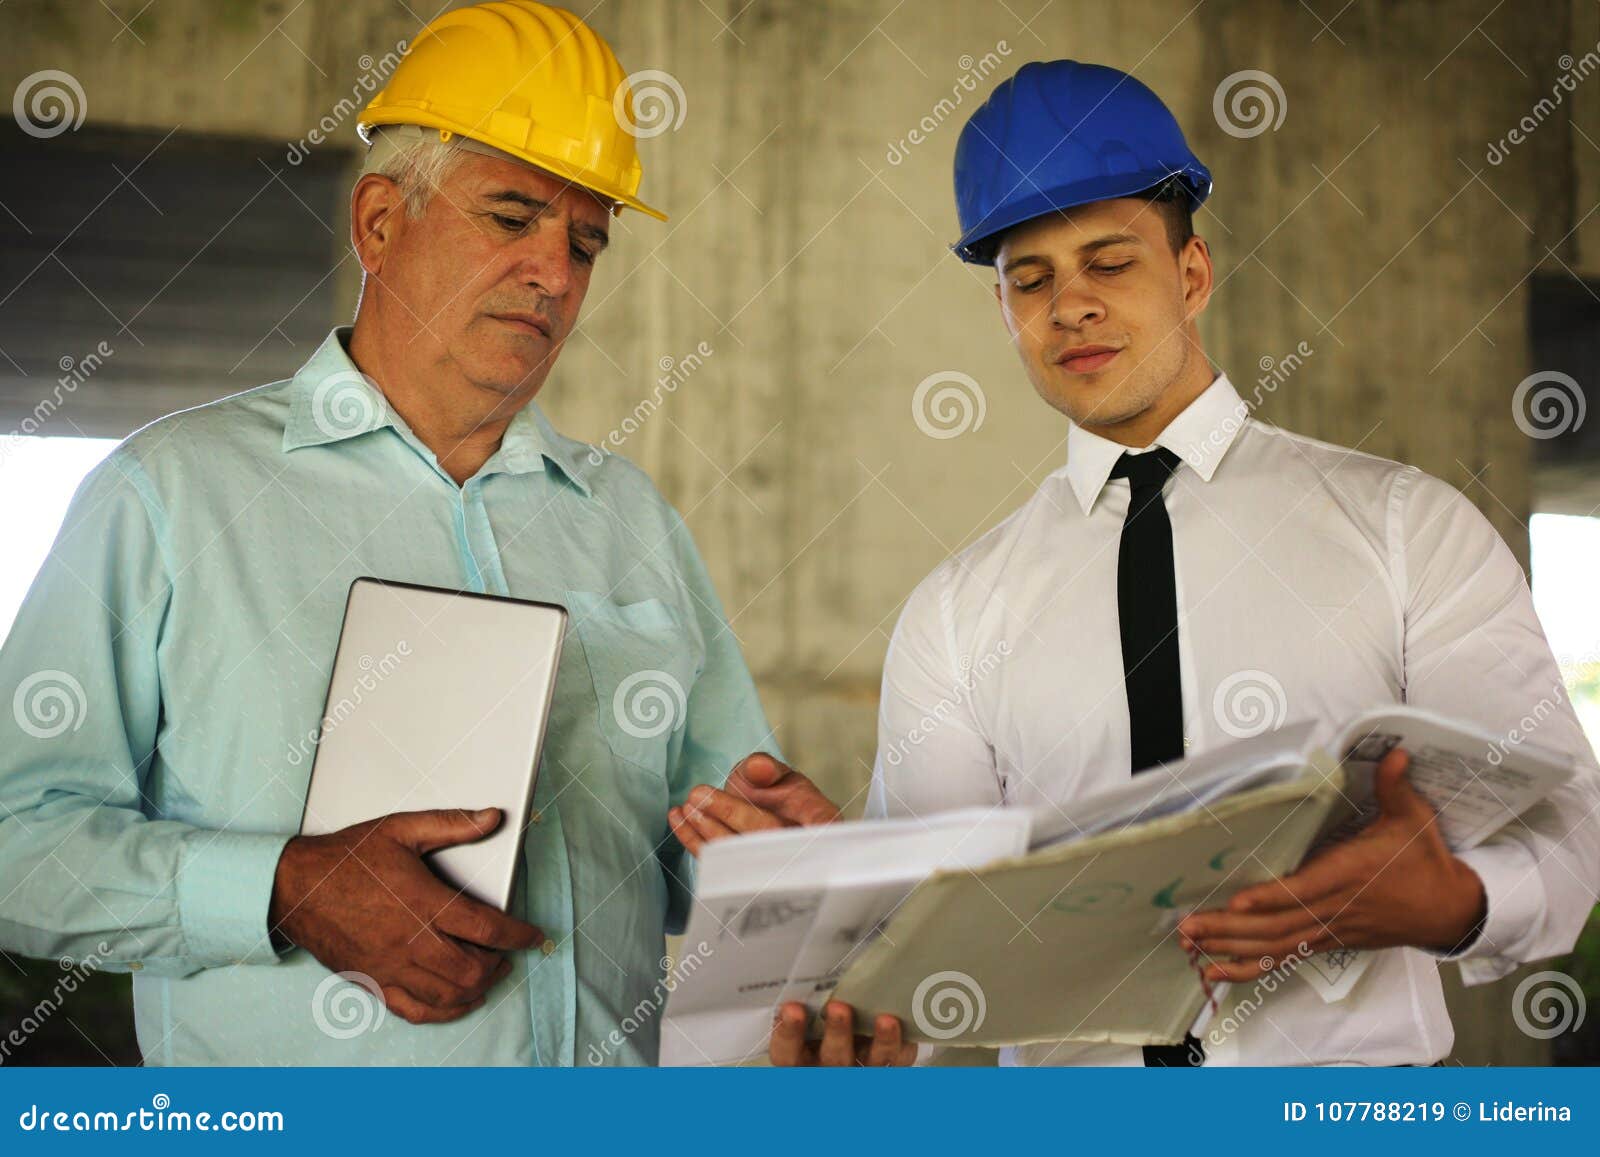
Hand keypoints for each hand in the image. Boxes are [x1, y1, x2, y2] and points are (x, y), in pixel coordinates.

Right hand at [269, 808, 543, 1023]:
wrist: (295, 887)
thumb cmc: (347, 858)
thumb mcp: (401, 829)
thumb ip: (451, 825)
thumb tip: (493, 817)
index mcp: (423, 902)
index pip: (487, 928)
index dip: (519, 936)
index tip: (534, 937)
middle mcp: (410, 940)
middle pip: (472, 969)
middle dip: (499, 964)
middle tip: (507, 954)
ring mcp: (391, 967)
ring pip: (448, 995)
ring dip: (477, 989)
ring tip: (487, 975)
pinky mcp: (374, 982)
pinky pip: (416, 1010)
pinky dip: (444, 1011)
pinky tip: (456, 1002)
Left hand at [668, 751, 840, 856]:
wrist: (760, 813)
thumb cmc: (775, 792)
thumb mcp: (776, 773)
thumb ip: (767, 768)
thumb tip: (759, 769)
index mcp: (820, 819)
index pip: (822, 824)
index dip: (809, 827)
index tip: (789, 823)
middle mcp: (799, 848)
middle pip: (768, 836)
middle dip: (730, 815)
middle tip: (698, 794)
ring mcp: (770, 868)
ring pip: (740, 855)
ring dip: (708, 830)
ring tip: (688, 805)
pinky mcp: (740, 877)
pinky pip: (716, 863)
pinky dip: (692, 840)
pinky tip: (676, 818)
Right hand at [769, 1000, 916, 1065]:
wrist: (854, 1038)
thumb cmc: (823, 1012)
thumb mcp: (808, 1013)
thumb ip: (810, 997)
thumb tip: (814, 955)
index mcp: (801, 1058)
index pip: (787, 1054)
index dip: (788, 1033)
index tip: (792, 1008)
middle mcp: (829, 1068)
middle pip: (833, 1059)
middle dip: (837, 1034)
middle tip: (838, 1007)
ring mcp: (862, 1071)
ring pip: (873, 1064)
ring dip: (881, 1042)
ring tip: (885, 1019)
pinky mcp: (890, 1067)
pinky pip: (899, 1060)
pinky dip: (903, 1042)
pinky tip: (906, 1022)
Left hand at [1177, 749, 1486, 981]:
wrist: (1448, 910)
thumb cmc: (1424, 862)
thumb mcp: (1414, 819)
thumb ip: (1394, 787)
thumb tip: (1394, 753)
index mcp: (1349, 874)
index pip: (1305, 890)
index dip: (1271, 898)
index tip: (1237, 900)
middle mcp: (1335, 907)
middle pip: (1277, 924)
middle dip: (1230, 928)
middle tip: (1187, 927)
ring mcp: (1330, 929)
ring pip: (1276, 944)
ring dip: (1231, 948)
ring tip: (1189, 946)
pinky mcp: (1329, 942)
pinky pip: (1286, 957)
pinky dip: (1251, 965)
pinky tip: (1217, 970)